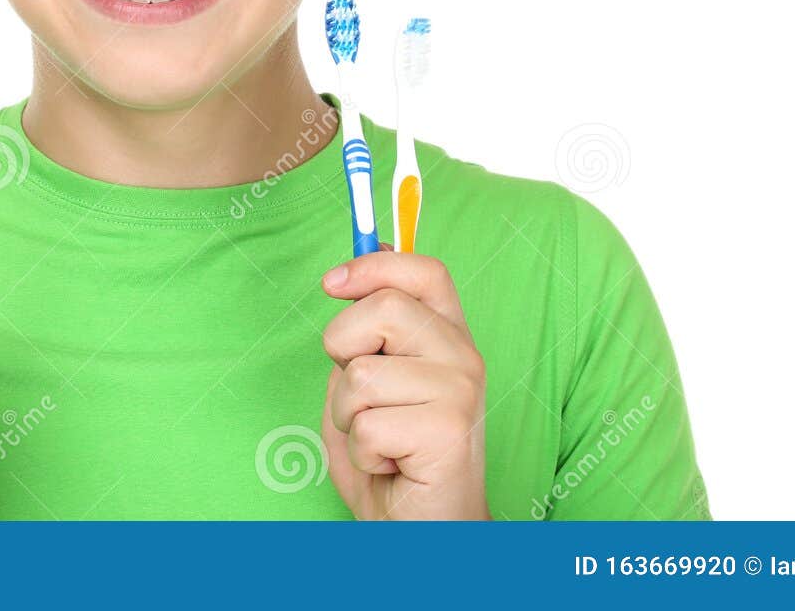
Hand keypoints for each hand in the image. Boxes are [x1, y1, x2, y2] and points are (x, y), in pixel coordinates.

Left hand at [319, 250, 490, 519]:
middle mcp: (463, 356)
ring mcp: (460, 392)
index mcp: (446, 336)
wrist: (422, 530)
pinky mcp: (448, 431)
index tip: (331, 283)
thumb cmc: (388, 455)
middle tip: (360, 396)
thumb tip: (344, 276)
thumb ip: (360, 337)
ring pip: (361, 375)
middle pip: (383, 308)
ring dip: (347, 415)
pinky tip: (390, 463)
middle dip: (343, 349)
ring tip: (377, 438)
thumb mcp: (364, 383)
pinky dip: (361, 451)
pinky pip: (365, 424)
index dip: (372, 264)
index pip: (422, 271)